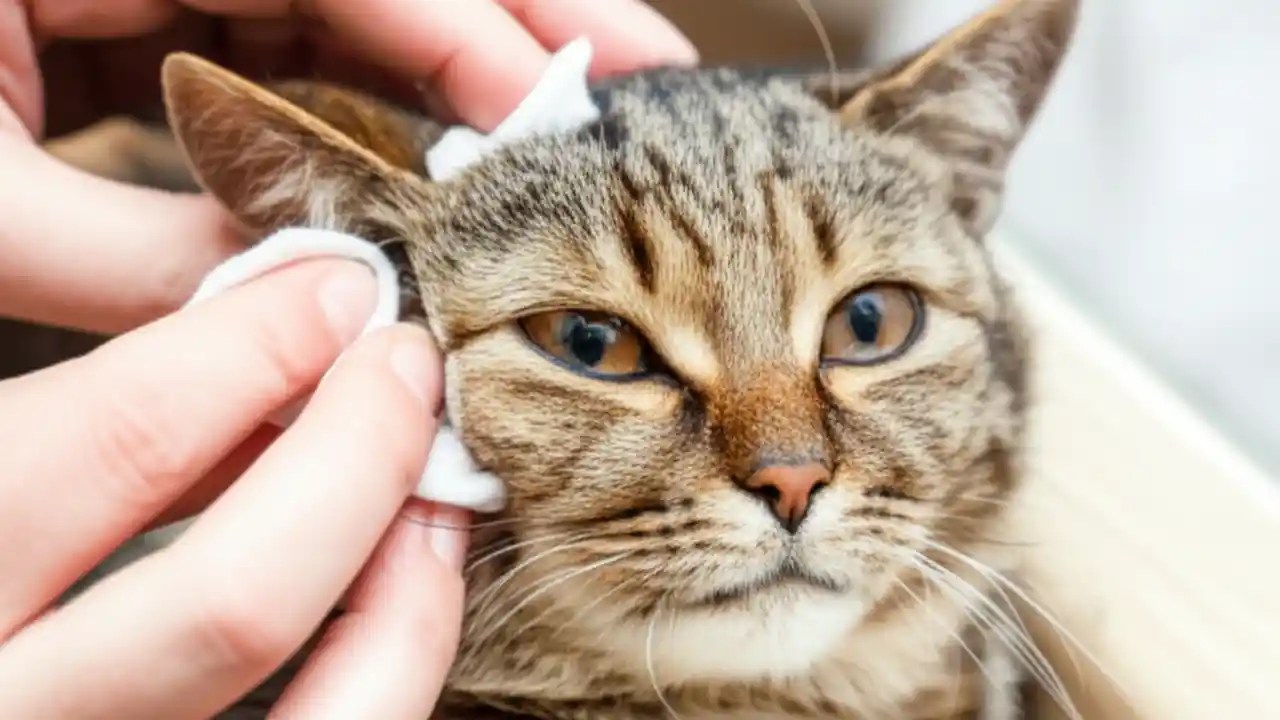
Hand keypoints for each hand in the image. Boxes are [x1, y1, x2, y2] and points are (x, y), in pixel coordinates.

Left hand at [0, 0, 696, 334]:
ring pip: (342, 15)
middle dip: (508, 35)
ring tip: (553, 144)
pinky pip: (283, 55)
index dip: (473, 36)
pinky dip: (356, 119)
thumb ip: (141, 257)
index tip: (570, 118)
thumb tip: (308, 303)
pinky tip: (418, 174)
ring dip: (445, 88)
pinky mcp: (144, 13)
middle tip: (632, 91)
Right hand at [0, 261, 470, 717]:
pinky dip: (390, 659)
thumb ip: (81, 416)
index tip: (333, 285)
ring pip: (317, 717)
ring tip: (435, 484)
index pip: (97, 449)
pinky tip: (406, 578)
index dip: (248, 350)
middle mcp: (2, 705)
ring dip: (405, 583)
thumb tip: (278, 315)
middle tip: (403, 362)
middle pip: (232, 602)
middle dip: (355, 455)